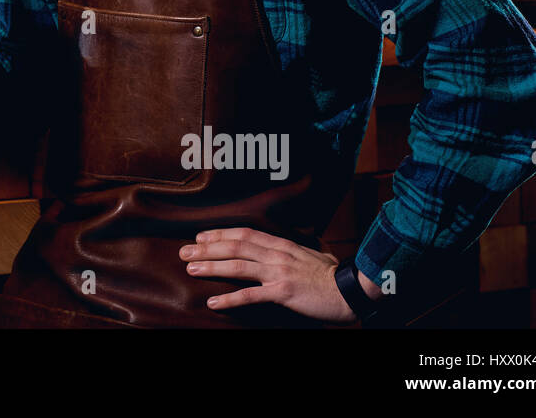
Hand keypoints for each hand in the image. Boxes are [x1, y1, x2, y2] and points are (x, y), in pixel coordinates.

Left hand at [180, 227, 374, 323]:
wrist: (351, 289)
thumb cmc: (332, 275)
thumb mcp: (309, 255)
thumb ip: (292, 250)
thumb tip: (284, 247)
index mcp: (281, 244)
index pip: (243, 233)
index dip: (219, 234)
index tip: (200, 237)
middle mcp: (276, 254)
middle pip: (234, 246)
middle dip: (207, 248)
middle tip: (184, 252)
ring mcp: (278, 272)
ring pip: (237, 265)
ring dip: (211, 267)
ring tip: (190, 269)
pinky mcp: (283, 292)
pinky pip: (251, 295)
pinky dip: (229, 299)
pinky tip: (213, 302)